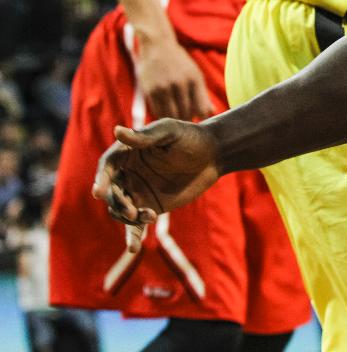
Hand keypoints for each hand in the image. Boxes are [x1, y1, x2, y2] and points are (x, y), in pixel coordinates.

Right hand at [92, 120, 220, 252]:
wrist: (214, 155)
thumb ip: (145, 137)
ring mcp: (137, 191)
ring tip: (148, 216)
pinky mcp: (149, 206)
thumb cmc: (191, 137)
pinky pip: (135, 224)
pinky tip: (133, 248)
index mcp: (127, 152)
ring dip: (127, 217)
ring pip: (120, 209)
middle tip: (131, 210)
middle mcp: (127, 173)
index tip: (99, 192)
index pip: (107, 167)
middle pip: (111, 191)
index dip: (101, 179)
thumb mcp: (169, 131)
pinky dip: (132, 236)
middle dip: (117, 202)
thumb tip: (117, 130)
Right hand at [135, 37, 213, 121]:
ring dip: (175, 120)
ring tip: (177, 119)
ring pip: (171, 115)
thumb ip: (202, 94)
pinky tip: (166, 112)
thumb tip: (211, 112)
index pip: (201, 108)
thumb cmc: (180, 63)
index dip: (201, 117)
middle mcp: (180, 84)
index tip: (199, 119)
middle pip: (186, 114)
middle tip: (187, 121)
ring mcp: (163, 88)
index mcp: (194, 80)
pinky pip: (158, 111)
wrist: (157, 46)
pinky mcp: (150, 91)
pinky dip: (163, 115)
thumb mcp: (195, 74)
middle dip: (187, 120)